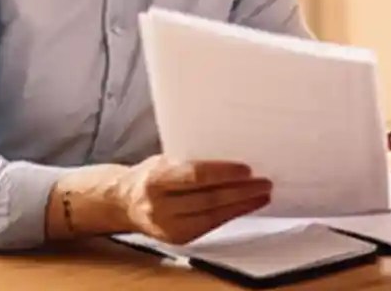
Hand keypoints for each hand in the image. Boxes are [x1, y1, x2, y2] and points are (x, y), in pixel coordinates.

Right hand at [116, 156, 271, 244]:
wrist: (124, 202)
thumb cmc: (151, 174)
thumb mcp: (165, 159)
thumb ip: (192, 159)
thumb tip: (233, 152)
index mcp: (155, 179)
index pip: (195, 176)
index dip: (224, 173)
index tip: (247, 169)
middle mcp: (160, 205)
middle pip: (208, 198)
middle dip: (241, 191)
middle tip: (265, 182)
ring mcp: (168, 226)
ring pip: (213, 215)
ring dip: (242, 205)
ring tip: (263, 194)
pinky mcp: (178, 239)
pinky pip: (211, 225)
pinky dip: (232, 214)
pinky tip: (247, 206)